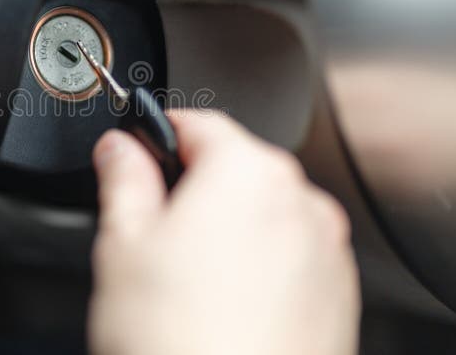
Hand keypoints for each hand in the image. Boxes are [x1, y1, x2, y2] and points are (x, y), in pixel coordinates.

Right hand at [88, 113, 359, 354]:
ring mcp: (326, 252)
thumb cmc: (176, 342)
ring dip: (226, 228)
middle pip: (234, 168)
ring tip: (186, 282)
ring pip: (262, 215)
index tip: (137, 152)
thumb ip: (123, 177)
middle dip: (192, 188)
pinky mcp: (336, 296)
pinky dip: (257, 266)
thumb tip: (119, 148)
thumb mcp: (124, 244)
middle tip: (152, 232)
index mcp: (249, 174)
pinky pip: (289, 257)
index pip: (198, 123)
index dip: (158, 133)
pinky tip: (222, 307)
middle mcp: (301, 203)